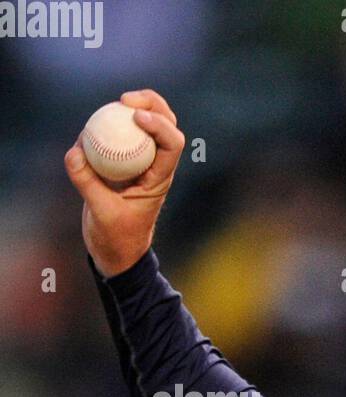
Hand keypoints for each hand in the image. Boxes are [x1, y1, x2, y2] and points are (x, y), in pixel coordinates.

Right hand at [64, 89, 185, 277]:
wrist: (115, 249)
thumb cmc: (116, 236)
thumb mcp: (101, 212)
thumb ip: (87, 182)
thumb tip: (74, 152)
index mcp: (160, 178)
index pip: (173, 144)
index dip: (160, 124)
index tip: (136, 116)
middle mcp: (154, 165)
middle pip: (166, 123)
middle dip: (151, 104)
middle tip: (125, 100)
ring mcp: (139, 160)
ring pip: (146, 124)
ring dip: (134, 106)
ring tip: (114, 104)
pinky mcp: (121, 160)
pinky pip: (120, 132)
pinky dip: (110, 122)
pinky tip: (93, 125)